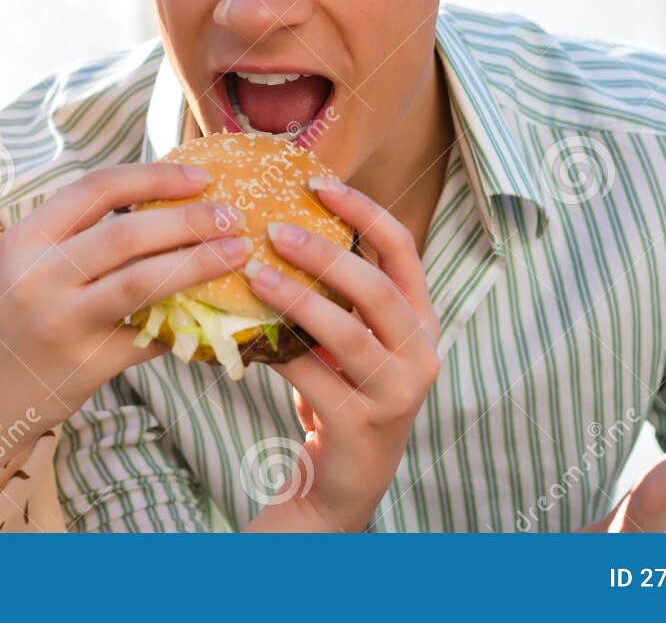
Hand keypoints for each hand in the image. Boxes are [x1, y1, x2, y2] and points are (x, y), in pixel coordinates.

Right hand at [0, 162, 251, 433]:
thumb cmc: (13, 318)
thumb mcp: (30, 263)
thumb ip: (81, 236)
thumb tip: (167, 207)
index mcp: (28, 237)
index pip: (98, 188)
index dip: (155, 176)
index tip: (202, 177)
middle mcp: (39, 276)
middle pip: (129, 234)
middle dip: (191, 221)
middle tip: (233, 217)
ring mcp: (61, 323)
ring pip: (145, 283)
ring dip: (200, 264)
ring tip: (237, 253)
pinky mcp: (84, 365)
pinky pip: (149, 338)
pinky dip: (186, 324)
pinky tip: (213, 314)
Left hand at [243, 176, 438, 532]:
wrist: (343, 481)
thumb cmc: (342, 389)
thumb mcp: (353, 337)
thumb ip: (339, 293)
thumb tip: (281, 219)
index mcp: (421, 319)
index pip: (404, 248)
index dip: (364, 210)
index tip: (319, 183)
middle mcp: (420, 353)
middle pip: (376, 289)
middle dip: (324, 253)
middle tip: (274, 229)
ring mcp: (395, 393)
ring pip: (345, 334)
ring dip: (296, 299)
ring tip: (254, 274)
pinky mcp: (359, 424)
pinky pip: (311, 378)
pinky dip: (275, 352)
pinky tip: (244, 333)